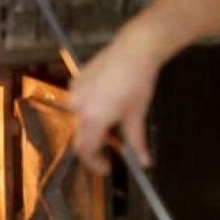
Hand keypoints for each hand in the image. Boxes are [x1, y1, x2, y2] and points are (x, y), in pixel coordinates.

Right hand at [69, 22, 162, 174]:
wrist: (134, 50)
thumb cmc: (138, 84)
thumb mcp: (137, 116)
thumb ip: (137, 143)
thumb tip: (144, 163)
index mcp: (93, 119)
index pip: (86, 151)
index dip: (95, 163)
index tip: (107, 168)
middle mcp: (78, 107)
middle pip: (80, 136)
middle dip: (95, 144)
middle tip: (111, 145)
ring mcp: (74, 92)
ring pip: (78, 119)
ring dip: (91, 126)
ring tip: (109, 123)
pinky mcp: (75, 79)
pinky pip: (77, 102)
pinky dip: (88, 109)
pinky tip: (104, 103)